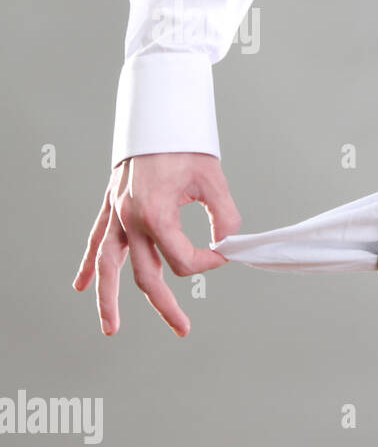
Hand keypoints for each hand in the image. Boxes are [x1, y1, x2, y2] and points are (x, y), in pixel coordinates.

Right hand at [72, 153, 240, 336]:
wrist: (158, 117)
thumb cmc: (186, 146)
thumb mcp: (215, 181)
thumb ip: (225, 217)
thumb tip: (228, 244)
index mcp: (156, 214)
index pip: (182, 259)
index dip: (209, 262)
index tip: (226, 250)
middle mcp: (130, 218)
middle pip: (146, 275)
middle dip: (166, 305)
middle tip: (183, 329)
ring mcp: (116, 214)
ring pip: (107, 266)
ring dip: (108, 299)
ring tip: (111, 328)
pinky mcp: (111, 207)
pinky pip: (96, 241)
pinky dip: (88, 265)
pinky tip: (80, 286)